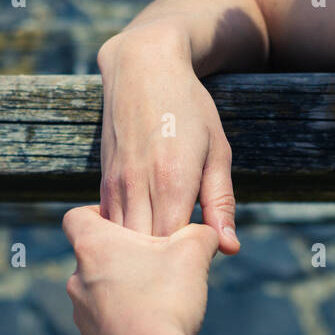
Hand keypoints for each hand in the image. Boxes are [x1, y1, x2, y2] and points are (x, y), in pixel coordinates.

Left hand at [63, 204, 219, 334]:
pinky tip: (152, 332)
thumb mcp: (193, 254)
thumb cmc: (167, 301)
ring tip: (156, 302)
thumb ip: (200, 233)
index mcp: (93, 248)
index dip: (95, 214)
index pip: (74, 217)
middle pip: (92, 259)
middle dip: (119, 259)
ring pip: (98, 295)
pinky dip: (124, 325)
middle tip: (154, 265)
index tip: (119, 222)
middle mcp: (77, 281)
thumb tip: (207, 231)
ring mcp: (81, 317)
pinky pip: (106, 328)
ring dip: (121, 294)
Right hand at [97, 27, 241, 252]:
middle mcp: (139, 187)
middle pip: (146, 253)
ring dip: (140, 256)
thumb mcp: (217, 152)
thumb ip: (220, 203)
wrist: (142, 67)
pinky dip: (124, 240)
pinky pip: (109, 227)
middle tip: (179, 267)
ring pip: (123, 243)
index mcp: (174, 183)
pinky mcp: (103, 183)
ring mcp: (117, 186)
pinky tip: (140, 240)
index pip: (176, 247)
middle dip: (162, 265)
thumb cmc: (190, 109)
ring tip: (159, 259)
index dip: (187, 259)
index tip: (200, 257)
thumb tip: (230, 248)